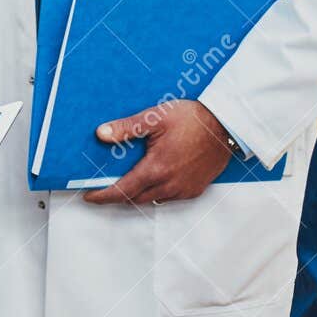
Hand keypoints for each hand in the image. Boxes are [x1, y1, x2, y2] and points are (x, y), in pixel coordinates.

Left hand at [84, 99, 232, 205]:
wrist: (226, 125)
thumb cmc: (193, 118)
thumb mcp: (156, 117)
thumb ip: (127, 128)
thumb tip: (101, 134)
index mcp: (156, 169)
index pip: (122, 191)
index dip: (102, 196)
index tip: (89, 196)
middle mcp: (169, 185)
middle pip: (135, 199)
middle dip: (117, 196)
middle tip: (103, 188)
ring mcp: (183, 189)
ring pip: (152, 199)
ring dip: (137, 194)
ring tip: (127, 182)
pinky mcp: (195, 189)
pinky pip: (169, 197)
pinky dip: (156, 192)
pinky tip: (153, 179)